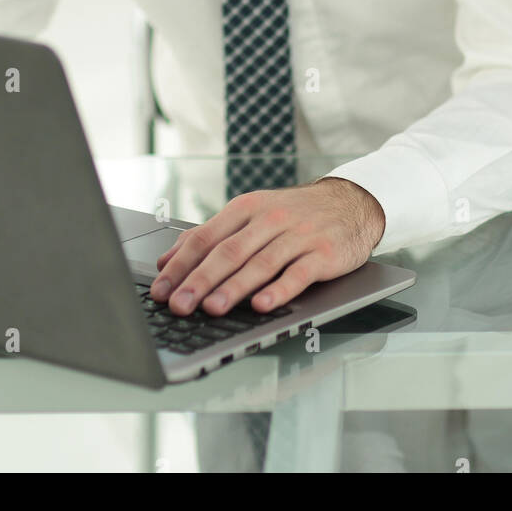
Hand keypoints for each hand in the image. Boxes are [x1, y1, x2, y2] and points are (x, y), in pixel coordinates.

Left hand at [147, 177, 385, 317]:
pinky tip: (263, 305)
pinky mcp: (323, 253)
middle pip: (229, 252)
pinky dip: (279, 290)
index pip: (205, 237)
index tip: (161, 290)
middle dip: (200, 280)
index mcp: (246, 208)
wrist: (351, 202)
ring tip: (212, 308)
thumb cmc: (294, 214)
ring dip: (234, 288)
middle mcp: (270, 219)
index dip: (180, 265)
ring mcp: (298, 235)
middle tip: (179, 305)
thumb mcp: (252, 213)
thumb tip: (167, 260)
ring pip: (260, 263)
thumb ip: (211, 235)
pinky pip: (298, 273)